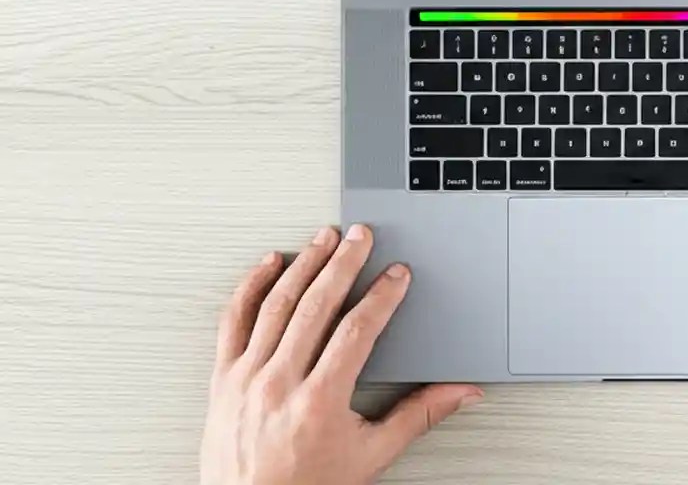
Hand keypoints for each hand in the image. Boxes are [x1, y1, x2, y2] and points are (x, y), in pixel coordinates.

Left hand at [201, 225, 482, 484]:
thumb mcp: (372, 455)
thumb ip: (419, 415)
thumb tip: (461, 393)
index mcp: (319, 402)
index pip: (357, 331)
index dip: (382, 296)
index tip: (397, 275)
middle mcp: (279, 384)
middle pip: (316, 306)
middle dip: (344, 263)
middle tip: (362, 236)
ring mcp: (246, 378)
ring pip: (276, 305)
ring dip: (304, 265)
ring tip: (324, 239)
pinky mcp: (222, 379)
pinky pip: (233, 320)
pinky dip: (251, 287)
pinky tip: (269, 264)